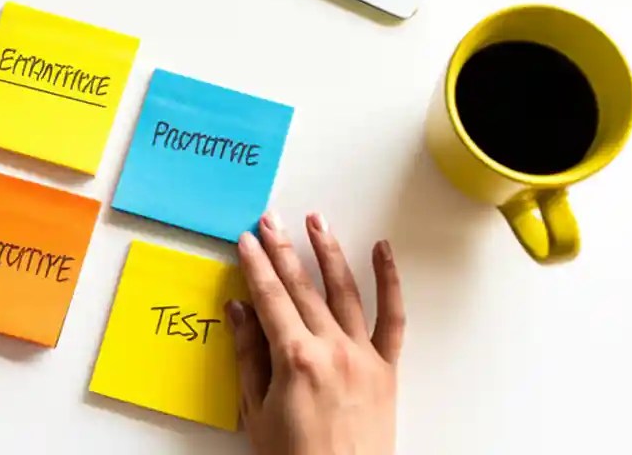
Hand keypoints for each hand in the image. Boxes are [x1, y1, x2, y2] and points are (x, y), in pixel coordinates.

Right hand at [231, 213, 404, 454]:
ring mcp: (363, 356)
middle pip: (303, 288)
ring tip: (316, 221)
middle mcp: (333, 350)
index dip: (256, 265)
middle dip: (284, 250)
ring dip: (329, 251)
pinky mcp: (386, 369)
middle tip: (271, 220)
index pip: (270, 298)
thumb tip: (238, 310)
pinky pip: (393, 318)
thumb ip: (249, 356)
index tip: (246, 240)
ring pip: (345, 291)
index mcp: (296, 359)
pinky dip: (389, 282)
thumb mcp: (257, 411)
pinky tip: (382, 251)